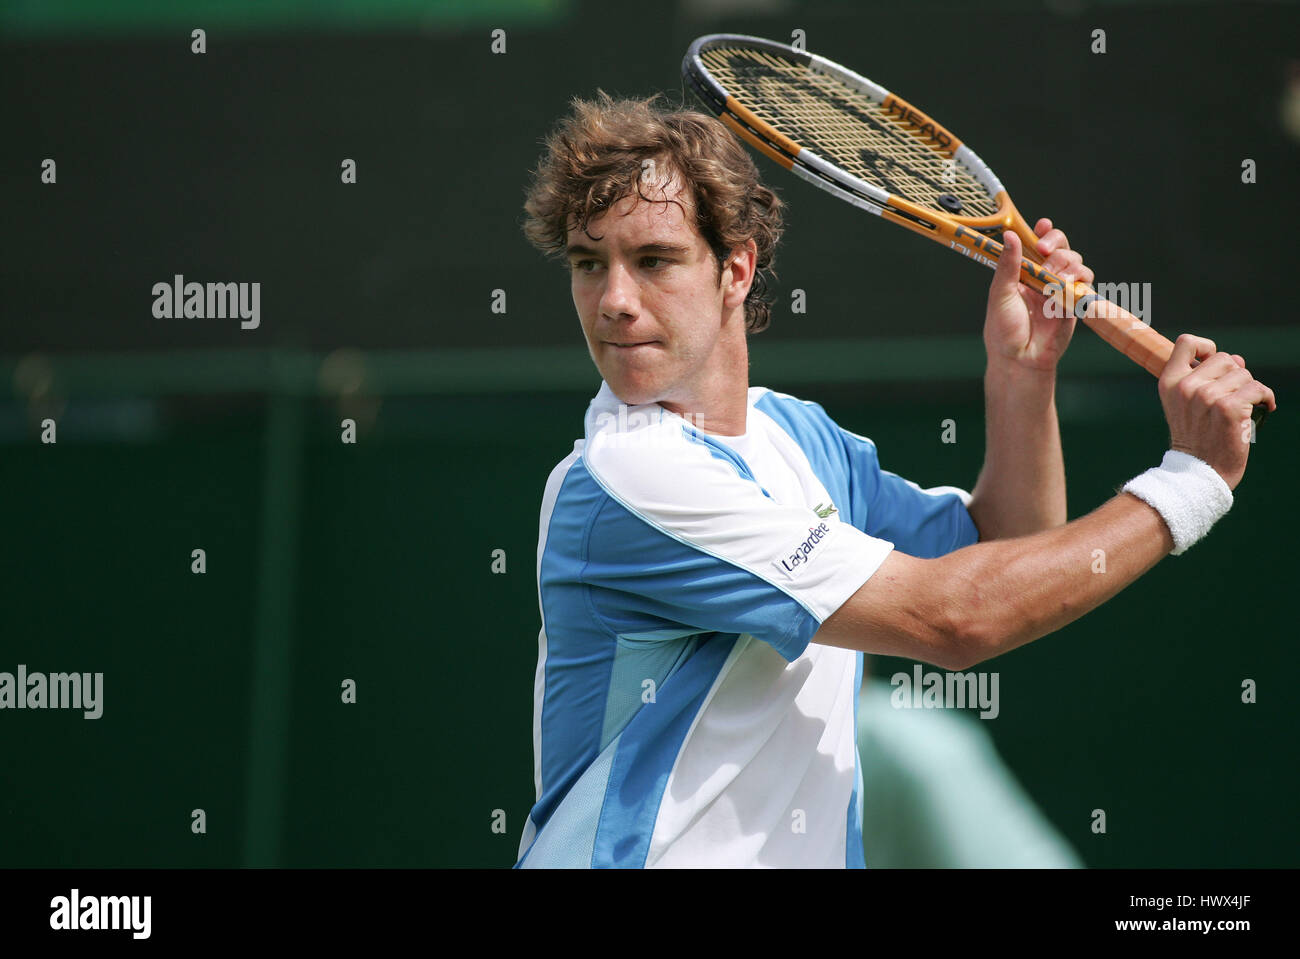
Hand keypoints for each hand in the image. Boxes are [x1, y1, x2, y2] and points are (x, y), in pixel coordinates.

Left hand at [984, 219, 1092, 372]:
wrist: (1020, 359)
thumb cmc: (1004, 330)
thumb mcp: (1000, 294)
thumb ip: (1008, 265)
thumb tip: (1009, 235)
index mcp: (1023, 273)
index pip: (1037, 244)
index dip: (1044, 232)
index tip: (1042, 226)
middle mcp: (1043, 278)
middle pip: (1061, 248)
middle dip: (1056, 244)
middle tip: (1044, 252)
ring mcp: (1060, 289)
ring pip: (1075, 262)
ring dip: (1066, 263)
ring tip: (1051, 279)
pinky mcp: (1074, 303)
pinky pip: (1085, 283)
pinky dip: (1078, 280)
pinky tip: (1064, 287)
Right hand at [1159, 334, 1276, 490]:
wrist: (1199, 472)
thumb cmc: (1196, 438)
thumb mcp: (1185, 405)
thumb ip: (1206, 378)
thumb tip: (1238, 359)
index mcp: (1169, 382)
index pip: (1187, 342)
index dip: (1206, 348)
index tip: (1212, 365)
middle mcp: (1186, 386)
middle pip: (1224, 358)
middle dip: (1235, 375)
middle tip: (1231, 397)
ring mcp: (1206, 397)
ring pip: (1244, 374)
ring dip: (1250, 389)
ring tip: (1244, 408)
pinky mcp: (1229, 408)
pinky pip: (1258, 389)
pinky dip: (1266, 398)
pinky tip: (1265, 408)